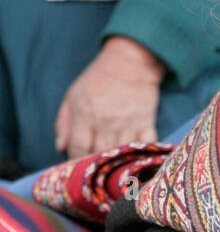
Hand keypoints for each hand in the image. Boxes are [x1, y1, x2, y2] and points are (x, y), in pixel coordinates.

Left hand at [55, 36, 164, 159]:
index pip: (78, 147)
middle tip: (93, 169)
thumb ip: (63, 122)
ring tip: (110, 167)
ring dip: (115, 163)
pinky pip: (143, 147)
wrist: (130, 62)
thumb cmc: (98, 79)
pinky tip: (132, 159)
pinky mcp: (146, 123)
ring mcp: (128, 123)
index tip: (77, 165)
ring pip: (120, 155)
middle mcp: (106, 121)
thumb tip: (59, 147)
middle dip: (94, 164)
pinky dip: (138, 156)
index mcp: (85, 113)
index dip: (76, 160)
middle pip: (99, 154)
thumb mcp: (73, 95)